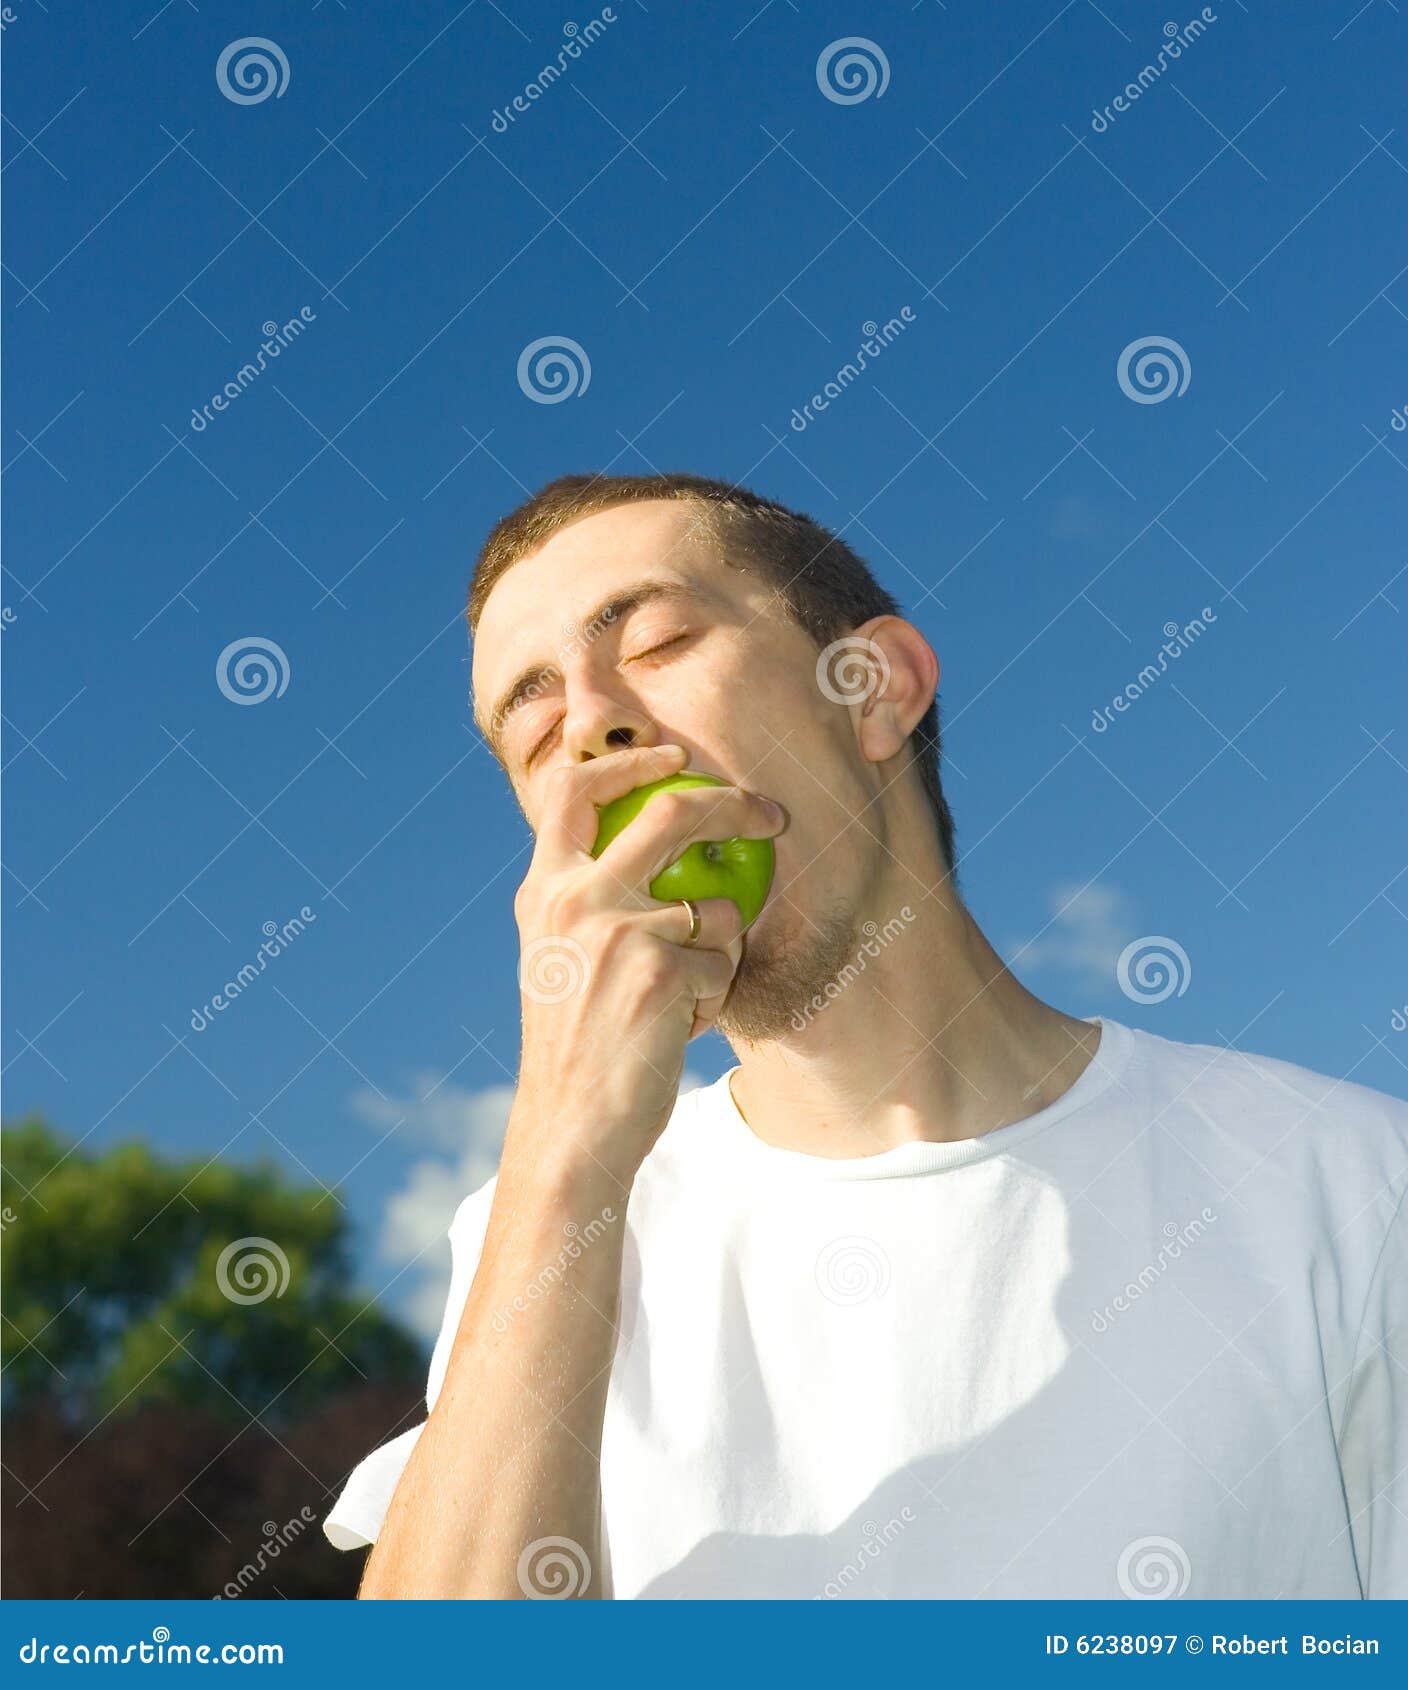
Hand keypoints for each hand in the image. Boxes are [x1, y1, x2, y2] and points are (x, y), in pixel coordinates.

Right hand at [507, 743, 785, 1180]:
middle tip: (771, 815)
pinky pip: (722, 964)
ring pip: (715, 907)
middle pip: (671, 812)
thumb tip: (653, 849)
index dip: (629, 760)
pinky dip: (715, 997)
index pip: (575, 790)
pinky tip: (676, 1029)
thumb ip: (589, 901)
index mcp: (543, 890)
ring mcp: (617, 931)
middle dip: (732, 804)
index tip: (675, 757)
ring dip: (721, 953)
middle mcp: (573, 898)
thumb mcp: (562, 958)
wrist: (572, 1125)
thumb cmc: (576, 1046)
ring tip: (683, 1000)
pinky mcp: (660, 971)